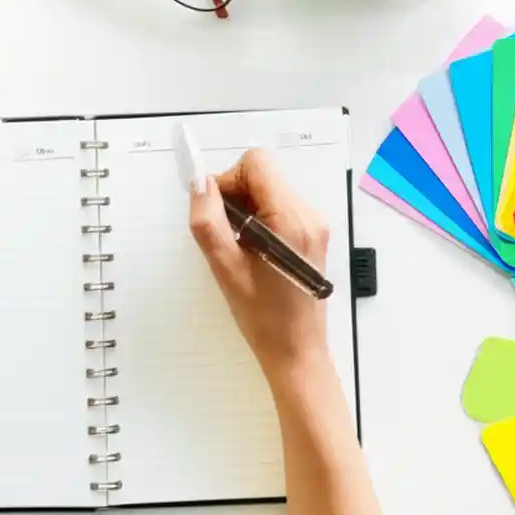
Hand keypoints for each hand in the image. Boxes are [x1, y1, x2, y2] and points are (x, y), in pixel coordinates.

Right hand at [189, 150, 329, 379]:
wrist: (297, 350)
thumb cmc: (263, 317)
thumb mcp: (226, 269)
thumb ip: (208, 222)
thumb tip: (199, 185)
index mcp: (291, 220)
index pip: (257, 164)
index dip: (227, 180)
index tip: (214, 211)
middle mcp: (309, 215)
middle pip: (264, 174)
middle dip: (236, 195)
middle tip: (224, 233)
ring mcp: (315, 225)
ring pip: (270, 189)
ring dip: (246, 208)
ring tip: (239, 246)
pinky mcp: (313, 235)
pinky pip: (280, 207)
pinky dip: (259, 218)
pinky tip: (252, 250)